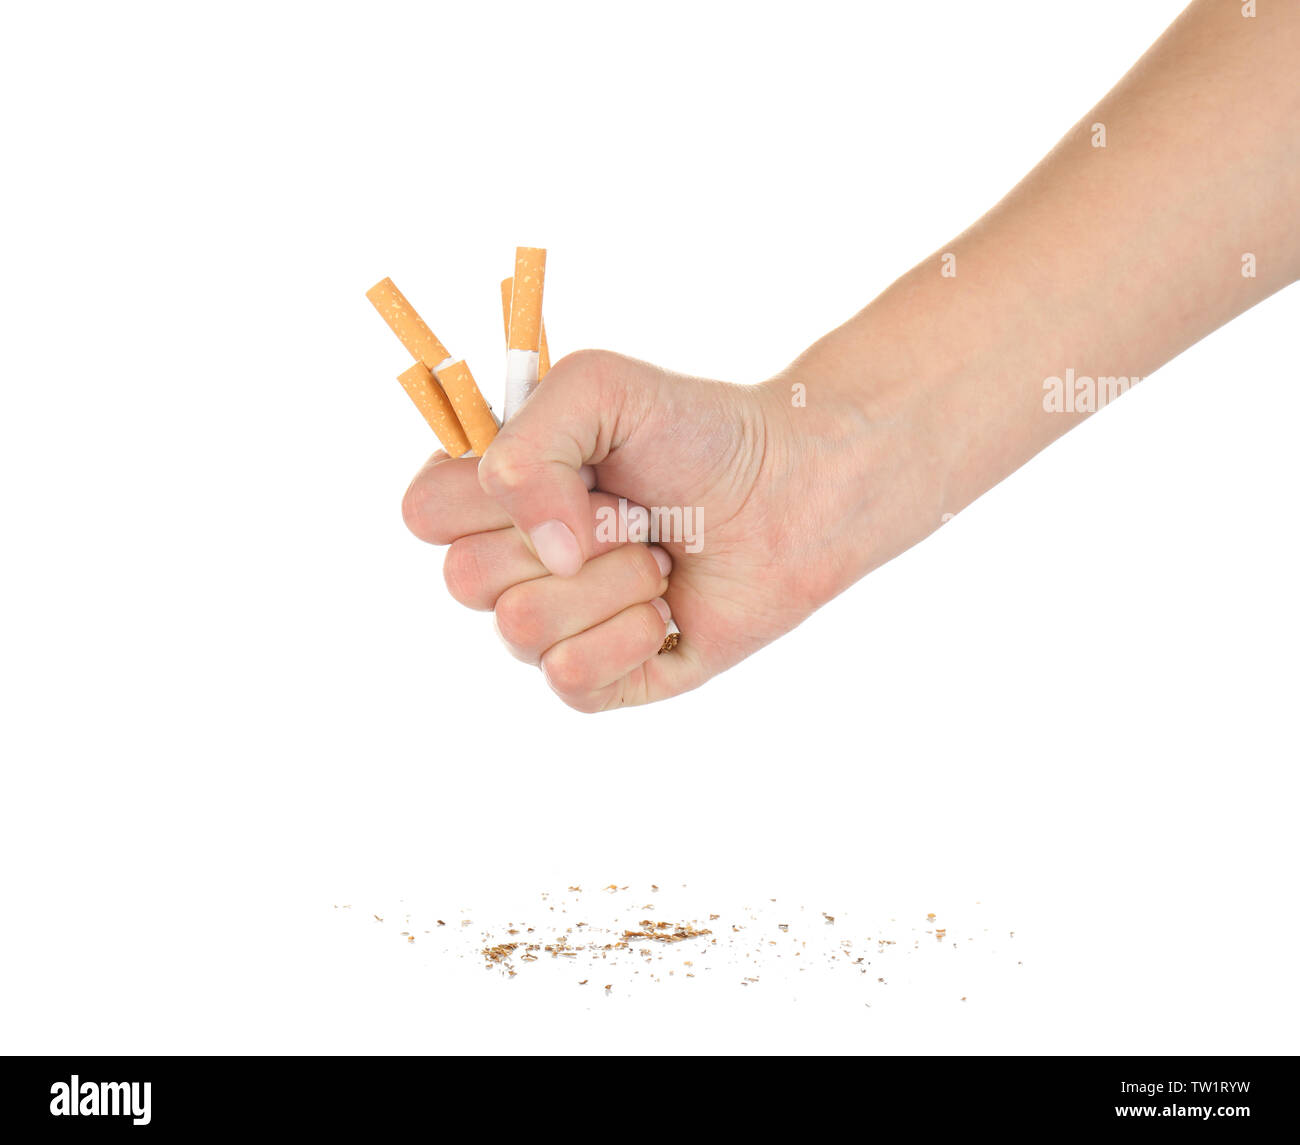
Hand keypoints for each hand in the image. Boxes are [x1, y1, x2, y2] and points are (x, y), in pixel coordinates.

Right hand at [401, 349, 894, 710]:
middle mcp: (513, 561)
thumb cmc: (696, 433)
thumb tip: (544, 554)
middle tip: (633, 512)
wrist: (792, 490)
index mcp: (494, 493)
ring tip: (659, 556)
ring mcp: (554, 623)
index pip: (424, 514)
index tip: (569, 470)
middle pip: (465, 579)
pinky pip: (570, 679)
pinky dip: (629, 637)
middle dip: (568, 536)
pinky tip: (668, 610)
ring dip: (610, 584)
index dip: (488, 498)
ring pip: (520, 630)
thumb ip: (526, 448)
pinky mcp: (600, 676)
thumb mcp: (597, 388)